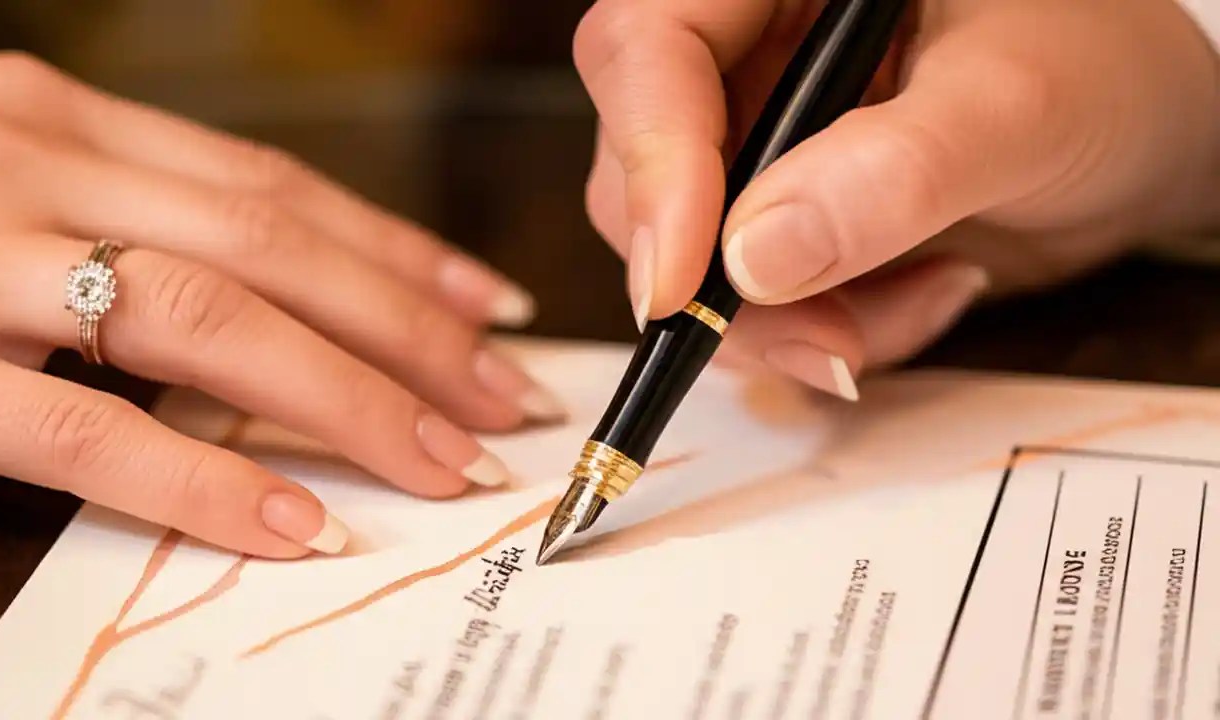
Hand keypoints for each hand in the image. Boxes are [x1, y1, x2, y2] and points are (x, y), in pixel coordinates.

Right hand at [0, 52, 565, 557]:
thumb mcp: (15, 193)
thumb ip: (138, 231)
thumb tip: (301, 317)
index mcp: (64, 118)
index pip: (278, 187)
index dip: (398, 252)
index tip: (487, 313)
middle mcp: (28, 159)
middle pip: (272, 247)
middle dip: (406, 333)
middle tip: (495, 403)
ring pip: (207, 320)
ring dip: (345, 398)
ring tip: (436, 464)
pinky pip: (88, 429)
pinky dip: (204, 483)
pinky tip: (293, 527)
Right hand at [576, 0, 1219, 398]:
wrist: (1140, 143)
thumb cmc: (1099, 75)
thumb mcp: (1014, 107)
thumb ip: (892, 173)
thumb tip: (756, 258)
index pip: (648, 48)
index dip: (652, 165)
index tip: (684, 280)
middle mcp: (746, 51)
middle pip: (642, 168)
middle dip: (728, 279)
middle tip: (829, 331)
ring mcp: (753, 136)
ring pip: (687, 256)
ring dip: (789, 321)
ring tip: (917, 301)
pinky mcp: (774, 211)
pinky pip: (744, 300)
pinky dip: (822, 330)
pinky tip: (919, 295)